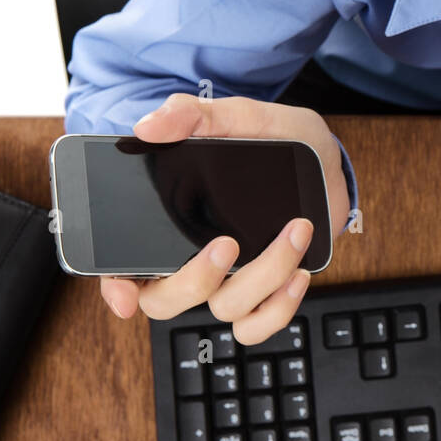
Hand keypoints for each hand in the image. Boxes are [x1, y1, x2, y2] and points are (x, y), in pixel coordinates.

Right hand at [99, 93, 351, 343]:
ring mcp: (231, 279)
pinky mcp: (267, 291)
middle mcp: (193, 259)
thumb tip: (150, 126)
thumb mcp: (236, 117)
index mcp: (169, 222)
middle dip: (195, 280)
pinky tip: (298, 273)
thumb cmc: (272, 139)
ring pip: (225, 308)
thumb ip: (192, 116)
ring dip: (263, 275)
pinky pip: (260, 325)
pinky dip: (280, 308)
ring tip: (294, 231)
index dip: (115, 287)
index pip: (124, 266)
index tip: (125, 294)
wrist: (324, 157)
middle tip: (227, 244)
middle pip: (167, 300)